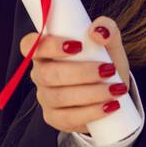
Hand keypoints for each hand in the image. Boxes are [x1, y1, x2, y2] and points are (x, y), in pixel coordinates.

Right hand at [23, 16, 131, 134]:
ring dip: (91, 93)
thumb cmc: (104, 61)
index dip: (47, 45)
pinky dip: (91, 112)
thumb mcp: (109, 42)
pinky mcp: (54, 118)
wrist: (112, 92)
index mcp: (45, 50)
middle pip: (48, 74)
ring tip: (116, 89)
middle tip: (108, 70)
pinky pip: (67, 118)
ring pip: (59, 97)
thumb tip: (97, 31)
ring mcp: (45, 98)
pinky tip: (109, 106)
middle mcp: (40, 73)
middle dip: (81, 73)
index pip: (29, 45)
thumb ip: (106, 28)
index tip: (77, 45)